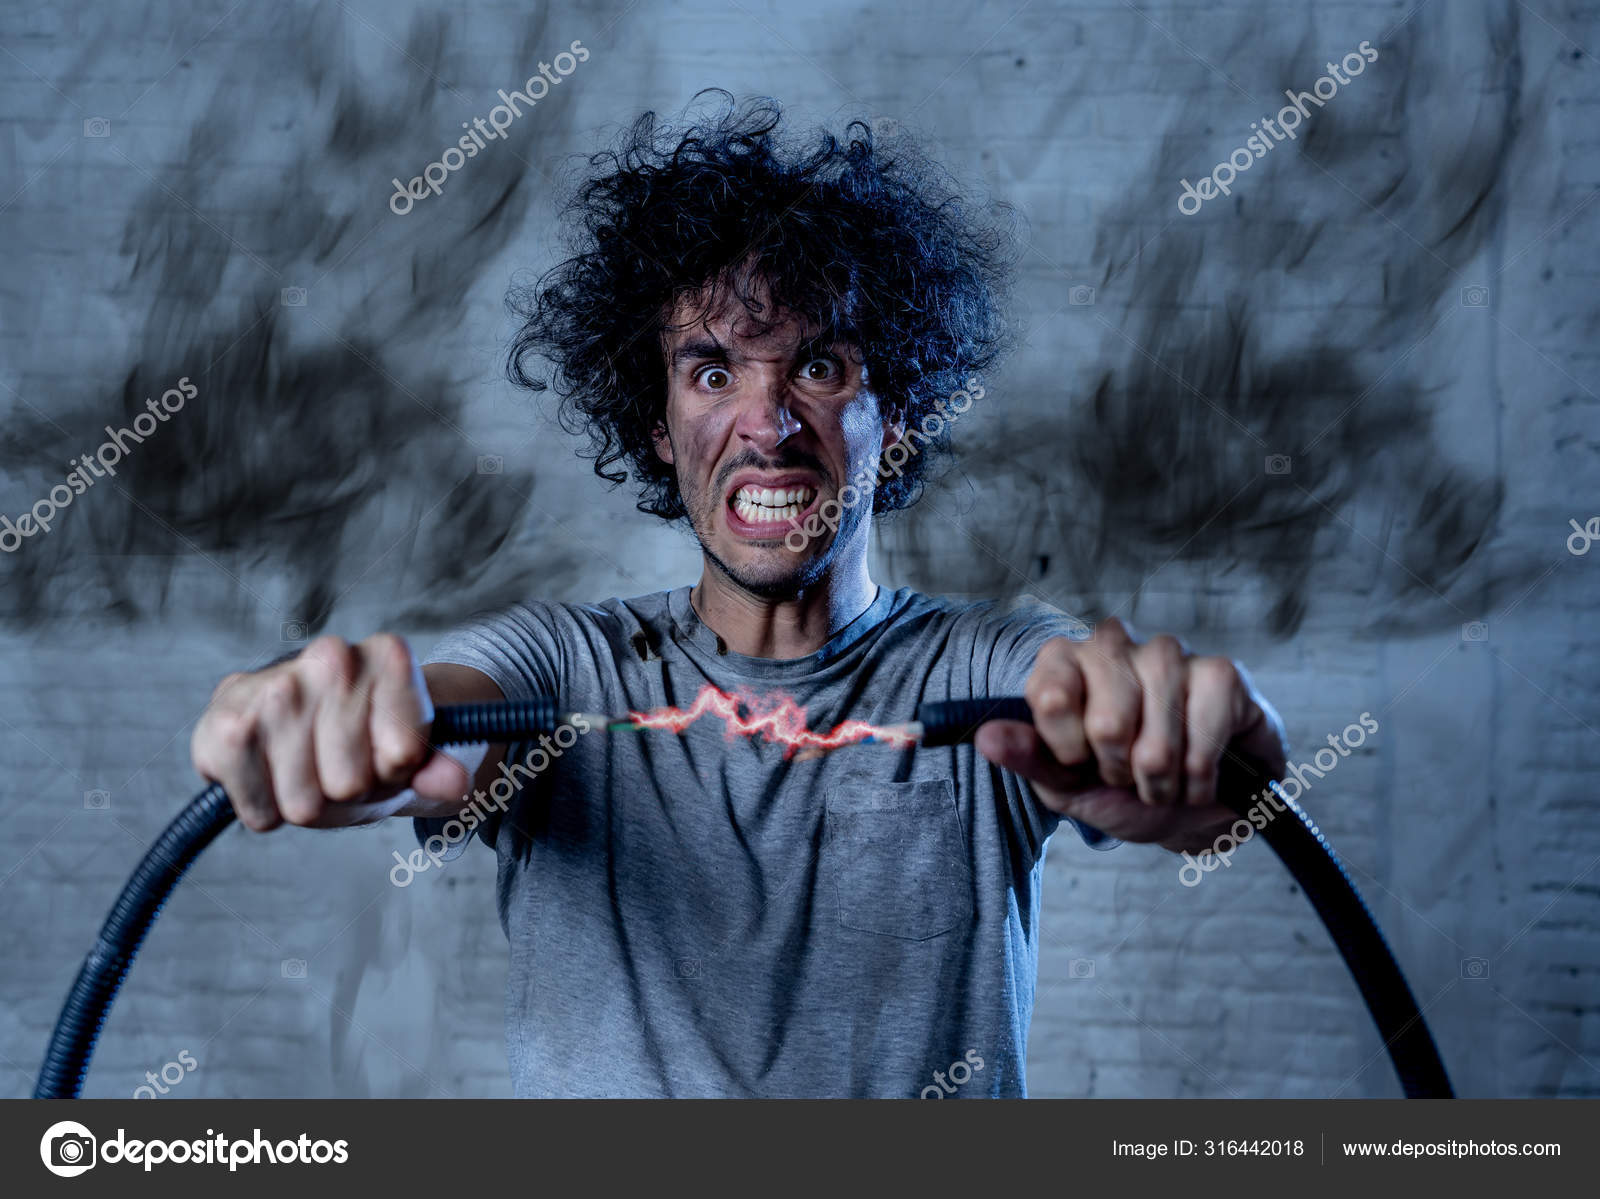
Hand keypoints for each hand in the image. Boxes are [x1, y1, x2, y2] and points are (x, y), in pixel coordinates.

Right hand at [190, 634, 471, 830]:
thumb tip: (456, 783)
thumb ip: (439, 771)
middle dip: (351, 791)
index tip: (392, 754)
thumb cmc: (372, 739)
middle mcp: (330, 656)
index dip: (398, 772)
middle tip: (345, 767)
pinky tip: (270, 776)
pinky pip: (258, 808)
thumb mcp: (418, 757)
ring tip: (310, 771)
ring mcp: (272, 684)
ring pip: (303, 803)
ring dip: (308, 804)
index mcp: (388, 655)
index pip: (403, 755)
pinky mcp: (221, 722)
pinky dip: (266, 810)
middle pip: (351, 781)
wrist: (312, 724)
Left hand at [975, 618, 1287, 852]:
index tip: (1077, 762)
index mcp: (1064, 664)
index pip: (1051, 694)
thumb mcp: (1067, 786)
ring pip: (1157, 733)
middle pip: (1107, 720)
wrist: (1193, 813)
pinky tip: (1199, 775)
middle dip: (1119, 769)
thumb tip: (985, 737)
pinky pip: (1204, 729)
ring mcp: (1168, 653)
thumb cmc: (1123, 791)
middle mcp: (1113, 646)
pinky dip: (1201, 771)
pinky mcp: (1220, 672)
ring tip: (1161, 781)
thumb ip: (1029, 758)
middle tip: (1125, 774)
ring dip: (1161, 777)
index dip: (1066, 746)